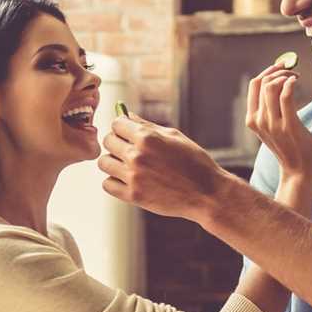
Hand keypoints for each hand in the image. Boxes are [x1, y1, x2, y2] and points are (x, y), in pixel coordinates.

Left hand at [99, 113, 227, 223]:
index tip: (127, 133)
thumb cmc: (194, 162)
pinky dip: (114, 182)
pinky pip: (107, 185)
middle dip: (117, 143)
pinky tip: (127, 180)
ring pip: (104, 163)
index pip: (116, 124)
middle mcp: (137, 155)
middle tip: (128, 149)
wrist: (207, 193)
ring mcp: (133, 177)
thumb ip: (147, 125)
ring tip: (127, 165)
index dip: (122, 127)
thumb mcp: (174, 136)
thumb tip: (126, 115)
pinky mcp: (133, 196)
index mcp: (147, 137)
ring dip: (113, 162)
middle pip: (108, 141)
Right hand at [246, 64, 311, 178]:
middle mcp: (258, 121)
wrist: (299, 170)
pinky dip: (291, 84)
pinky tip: (296, 83)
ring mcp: (272, 124)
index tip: (282, 67)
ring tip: (296, 79)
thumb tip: (277, 81)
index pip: (254, 86)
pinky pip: (285, 96)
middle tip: (293, 73)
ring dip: (286, 76)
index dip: (268, 71)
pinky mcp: (289, 125)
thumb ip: (271, 109)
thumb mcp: (273, 128)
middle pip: (263, 82)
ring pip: (272, 86)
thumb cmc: (290, 147)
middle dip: (279, 71)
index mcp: (252, 120)